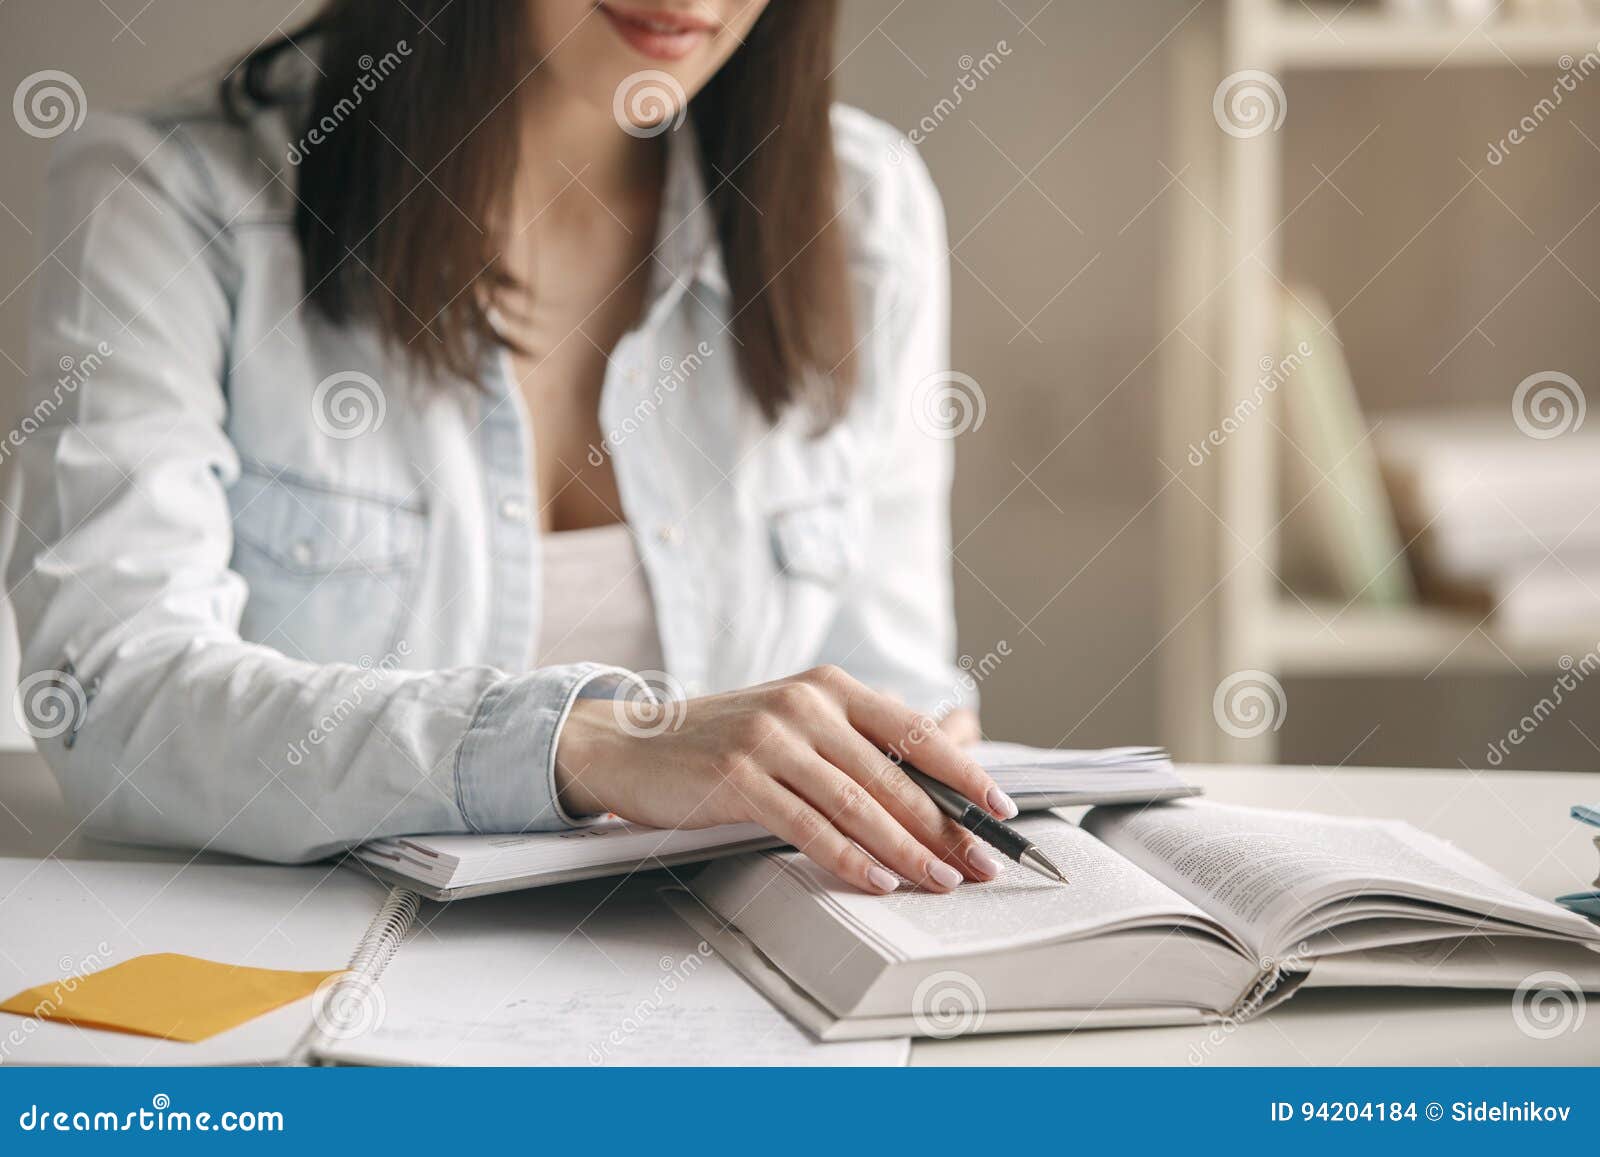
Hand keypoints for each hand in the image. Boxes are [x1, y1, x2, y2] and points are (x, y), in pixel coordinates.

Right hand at [554, 665, 1013, 893]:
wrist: (634, 745)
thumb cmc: (726, 741)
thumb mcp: (799, 721)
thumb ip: (867, 738)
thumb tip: (953, 749)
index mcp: (831, 687)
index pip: (915, 732)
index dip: (964, 773)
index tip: (1001, 809)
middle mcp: (806, 705)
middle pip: (894, 774)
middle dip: (946, 825)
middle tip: (982, 862)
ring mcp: (771, 740)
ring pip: (858, 803)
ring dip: (907, 849)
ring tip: (941, 880)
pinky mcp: (739, 778)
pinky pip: (808, 825)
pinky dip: (847, 857)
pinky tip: (877, 879)